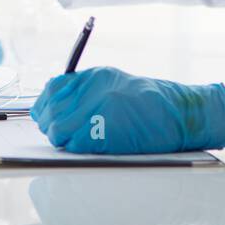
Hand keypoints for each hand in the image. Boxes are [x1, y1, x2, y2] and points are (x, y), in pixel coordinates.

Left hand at [31, 66, 224, 154]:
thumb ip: (86, 90)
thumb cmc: (149, 102)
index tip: (46, 115)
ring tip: (72, 141)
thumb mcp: (114, 83)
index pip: (52, 89)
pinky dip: (74, 148)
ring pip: (59, 129)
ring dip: (61, 139)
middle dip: (50, 124)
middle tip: (58, 133)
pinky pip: (75, 144)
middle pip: (52, 110)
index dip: (45, 105)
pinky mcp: (107, 132)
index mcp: (95, 75)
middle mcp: (94, 89)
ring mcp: (100, 109)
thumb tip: (56, 106)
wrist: (179, 112)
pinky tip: (84, 147)